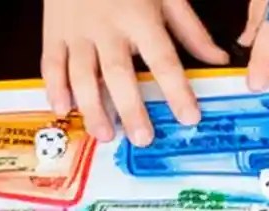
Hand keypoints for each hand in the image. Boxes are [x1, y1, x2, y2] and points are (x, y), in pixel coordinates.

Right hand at [42, 0, 229, 144]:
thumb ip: (189, 29)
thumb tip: (217, 59)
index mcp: (139, 15)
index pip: (162, 58)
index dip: (177, 89)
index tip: (189, 116)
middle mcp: (106, 26)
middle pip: (118, 72)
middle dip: (131, 107)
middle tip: (143, 137)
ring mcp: (76, 30)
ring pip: (81, 74)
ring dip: (92, 107)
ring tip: (106, 134)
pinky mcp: (53, 31)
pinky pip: (51, 63)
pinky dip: (54, 88)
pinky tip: (63, 110)